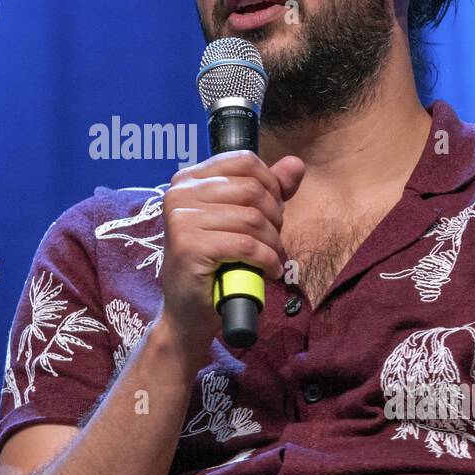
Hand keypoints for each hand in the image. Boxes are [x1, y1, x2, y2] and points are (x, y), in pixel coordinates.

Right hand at [157, 150, 305, 360]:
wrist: (188, 312)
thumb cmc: (216, 264)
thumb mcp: (242, 220)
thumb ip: (268, 190)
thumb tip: (295, 164)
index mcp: (188, 179)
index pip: (244, 161)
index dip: (270, 185)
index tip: (273, 213)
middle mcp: (179, 193)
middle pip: (252, 189)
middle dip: (274, 218)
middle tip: (273, 241)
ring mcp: (181, 219)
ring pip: (252, 219)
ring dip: (272, 243)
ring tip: (271, 258)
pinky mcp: (188, 246)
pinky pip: (246, 245)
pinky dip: (267, 260)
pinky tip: (268, 270)